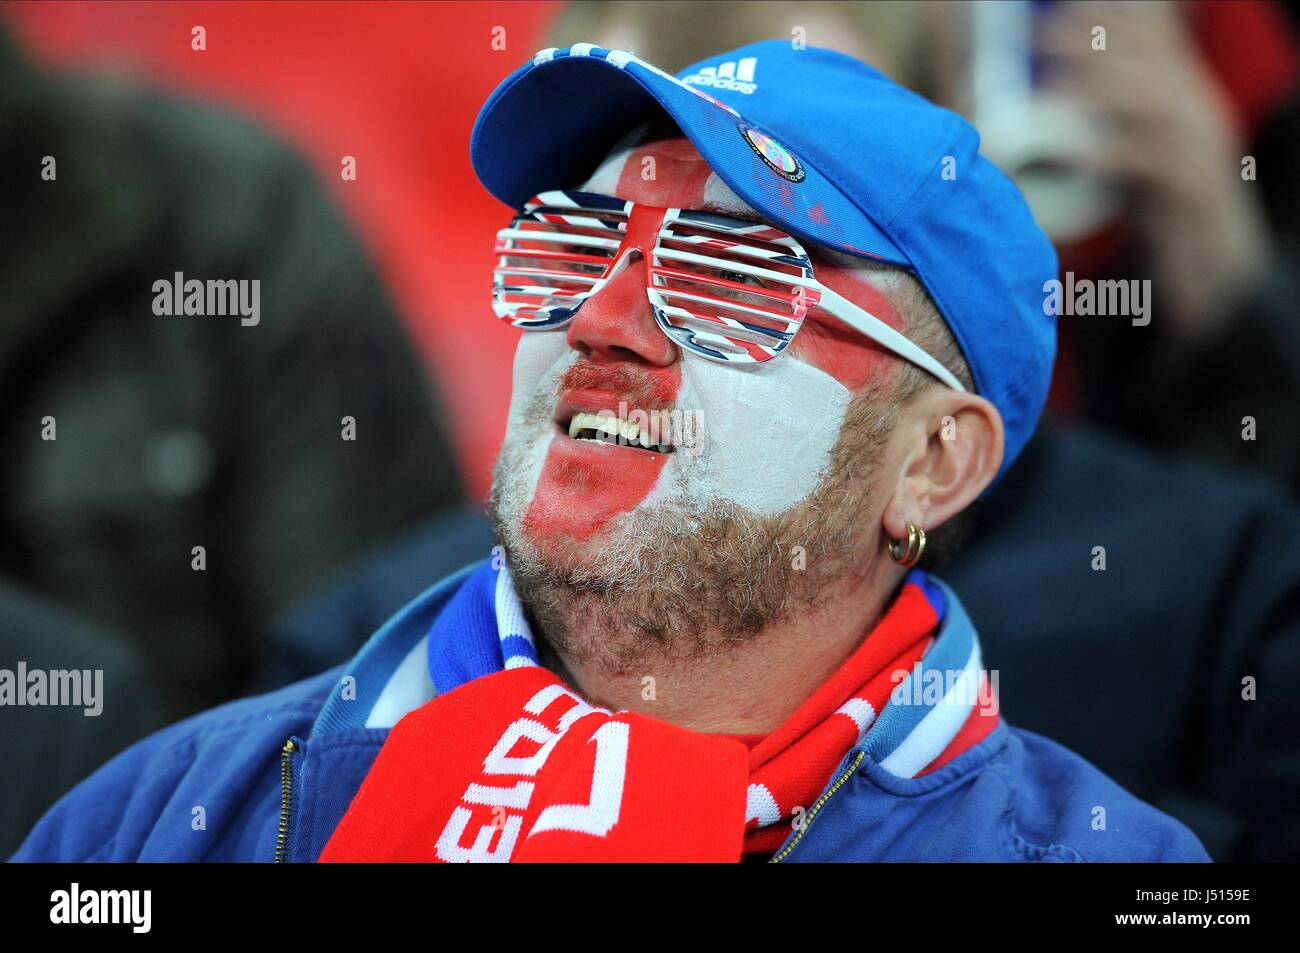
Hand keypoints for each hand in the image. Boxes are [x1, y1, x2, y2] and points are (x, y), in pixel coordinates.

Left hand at [1037, 1, 1270, 339]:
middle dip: (1098, 45)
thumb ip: (1099, 134)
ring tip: (1053, 85)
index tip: (1057, 11)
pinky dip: (1113, 154)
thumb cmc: (1164, 214)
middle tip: (1042, 37)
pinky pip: (1155, 165)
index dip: (1112, 23)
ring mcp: (1201, 152)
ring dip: (1103, 88)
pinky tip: (1076, 153)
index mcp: (1183, 100)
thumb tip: (1026, 119)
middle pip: (1150, 64)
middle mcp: (1197, 114)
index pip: (1152, 44)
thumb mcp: (1133, 161)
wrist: (1215, 271)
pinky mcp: (1194, 193)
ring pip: (1156, 105)